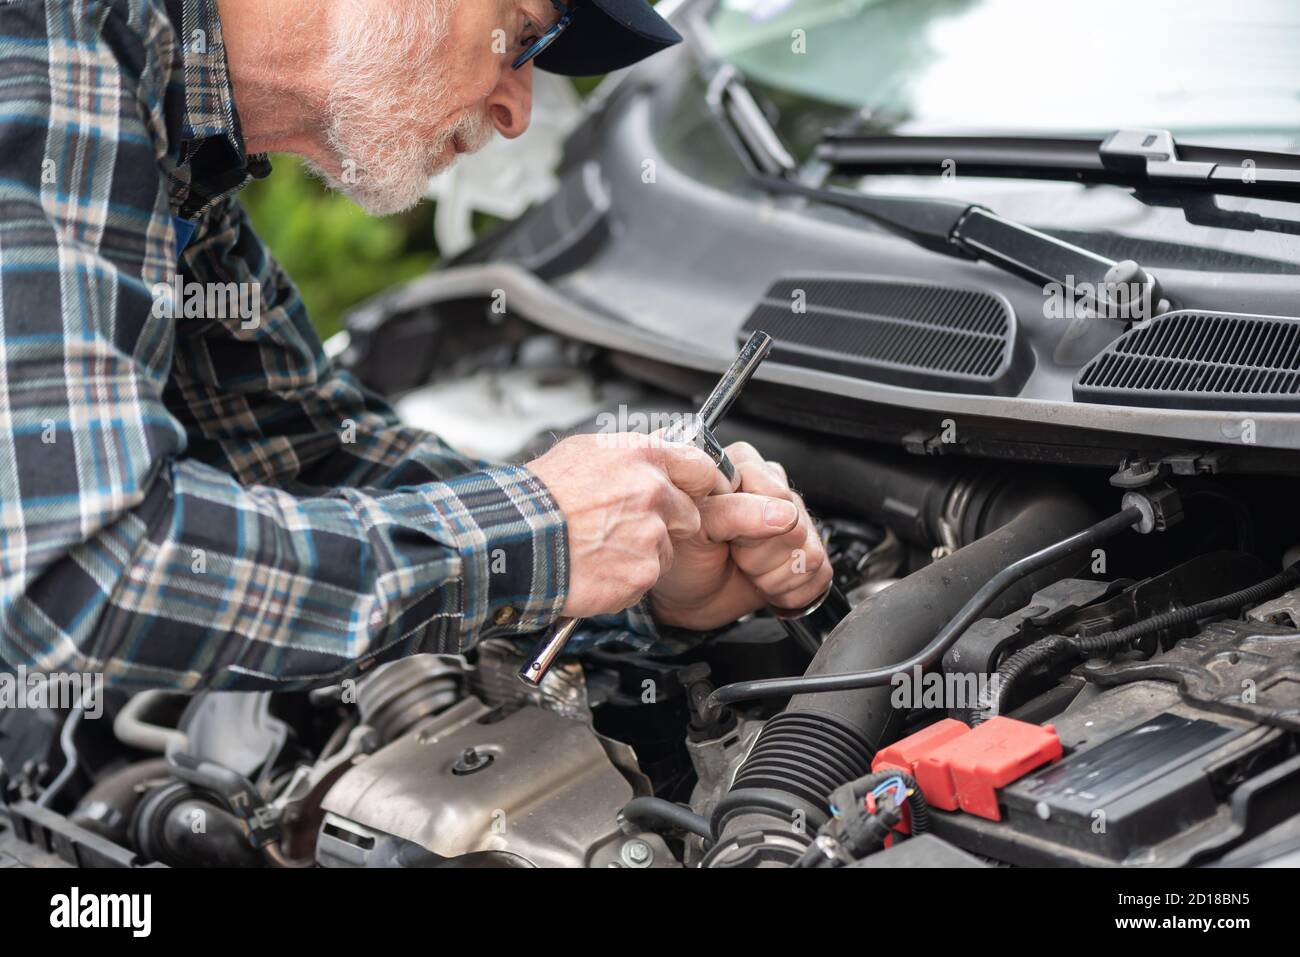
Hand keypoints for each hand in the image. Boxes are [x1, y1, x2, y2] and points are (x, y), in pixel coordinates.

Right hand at [527, 432, 721, 618]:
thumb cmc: (539, 496)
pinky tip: (596, 568)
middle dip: (667, 524)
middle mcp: (653, 493)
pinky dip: (624, 580)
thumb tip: (661, 442)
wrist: (514, 538)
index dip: (698, 484)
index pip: (701, 468)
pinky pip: (644, 579)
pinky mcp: (642, 573)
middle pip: (689, 515)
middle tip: (627, 529)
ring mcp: (651, 535)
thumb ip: (630, 451)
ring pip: (665, 550)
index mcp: (643, 457)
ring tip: (600, 548)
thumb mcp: (583, 452)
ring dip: (641, 554)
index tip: (693, 494)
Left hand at [650, 442, 832, 630]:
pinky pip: (821, 575)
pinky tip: (764, 581)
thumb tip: (782, 514)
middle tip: (734, 553)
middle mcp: (773, 488)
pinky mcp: (808, 553)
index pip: (776, 492)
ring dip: (771, 575)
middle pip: (796, 524)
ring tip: (746, 567)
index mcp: (742, 467)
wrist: (687, 598)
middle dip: (759, 554)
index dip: (751, 522)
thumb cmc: (682, 556)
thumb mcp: (693, 529)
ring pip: (810, 553)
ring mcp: (795, 521)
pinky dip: (788, 590)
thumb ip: (732, 512)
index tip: (726, 534)